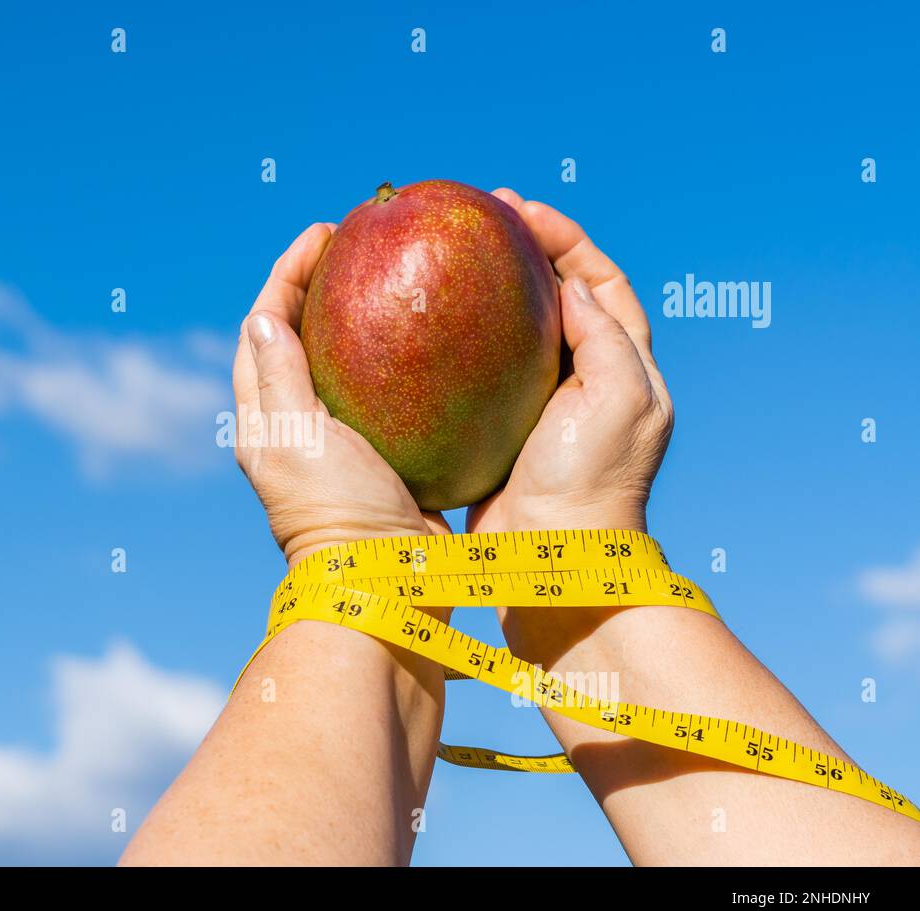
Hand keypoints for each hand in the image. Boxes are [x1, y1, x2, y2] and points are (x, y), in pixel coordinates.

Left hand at [233, 223, 448, 568]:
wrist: (386, 585)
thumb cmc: (335, 511)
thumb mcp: (295, 438)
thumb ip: (278, 377)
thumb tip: (262, 316)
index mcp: (266, 421)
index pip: (263, 328)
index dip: (286, 274)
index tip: (323, 232)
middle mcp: (297, 429)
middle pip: (298, 337)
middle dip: (321, 286)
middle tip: (360, 246)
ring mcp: (342, 444)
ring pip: (345, 363)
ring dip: (362, 319)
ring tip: (397, 278)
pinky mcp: (386, 459)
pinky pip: (390, 395)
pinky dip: (403, 360)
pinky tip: (438, 339)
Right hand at [468, 191, 673, 535]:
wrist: (553, 558)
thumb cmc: (593, 483)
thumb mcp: (618, 399)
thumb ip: (604, 337)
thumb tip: (571, 286)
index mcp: (626, 368)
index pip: (601, 281)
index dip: (566, 238)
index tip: (521, 210)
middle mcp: (587, 381)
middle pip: (559, 296)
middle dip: (525, 253)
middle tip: (483, 220)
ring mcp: (542, 407)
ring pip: (516, 332)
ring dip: (490, 294)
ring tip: (453, 261)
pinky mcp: (502, 433)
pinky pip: (479, 374)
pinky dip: (459, 345)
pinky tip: (426, 330)